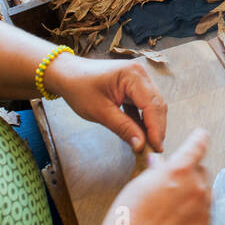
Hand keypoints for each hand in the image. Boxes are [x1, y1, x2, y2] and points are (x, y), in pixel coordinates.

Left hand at [47, 54, 165, 152]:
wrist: (67, 75)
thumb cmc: (80, 88)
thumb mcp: (100, 112)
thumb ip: (123, 128)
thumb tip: (141, 145)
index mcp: (133, 75)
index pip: (152, 105)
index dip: (156, 128)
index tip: (156, 148)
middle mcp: (140, 74)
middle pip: (157, 105)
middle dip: (157, 128)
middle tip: (154, 150)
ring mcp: (139, 78)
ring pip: (153, 105)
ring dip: (152, 124)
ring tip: (148, 144)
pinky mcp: (134, 85)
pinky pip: (144, 104)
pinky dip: (144, 119)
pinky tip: (141, 133)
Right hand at [81, 128, 210, 224]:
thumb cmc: (128, 222)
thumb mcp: (138, 185)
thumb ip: (155, 170)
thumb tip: (159, 164)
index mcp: (179, 170)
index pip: (198, 144)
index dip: (199, 138)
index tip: (201, 135)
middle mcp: (195, 187)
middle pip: (200, 170)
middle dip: (187, 173)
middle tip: (168, 183)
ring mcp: (202, 209)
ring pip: (204, 191)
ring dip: (191, 192)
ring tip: (168, 204)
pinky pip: (203, 211)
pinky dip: (193, 210)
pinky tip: (173, 218)